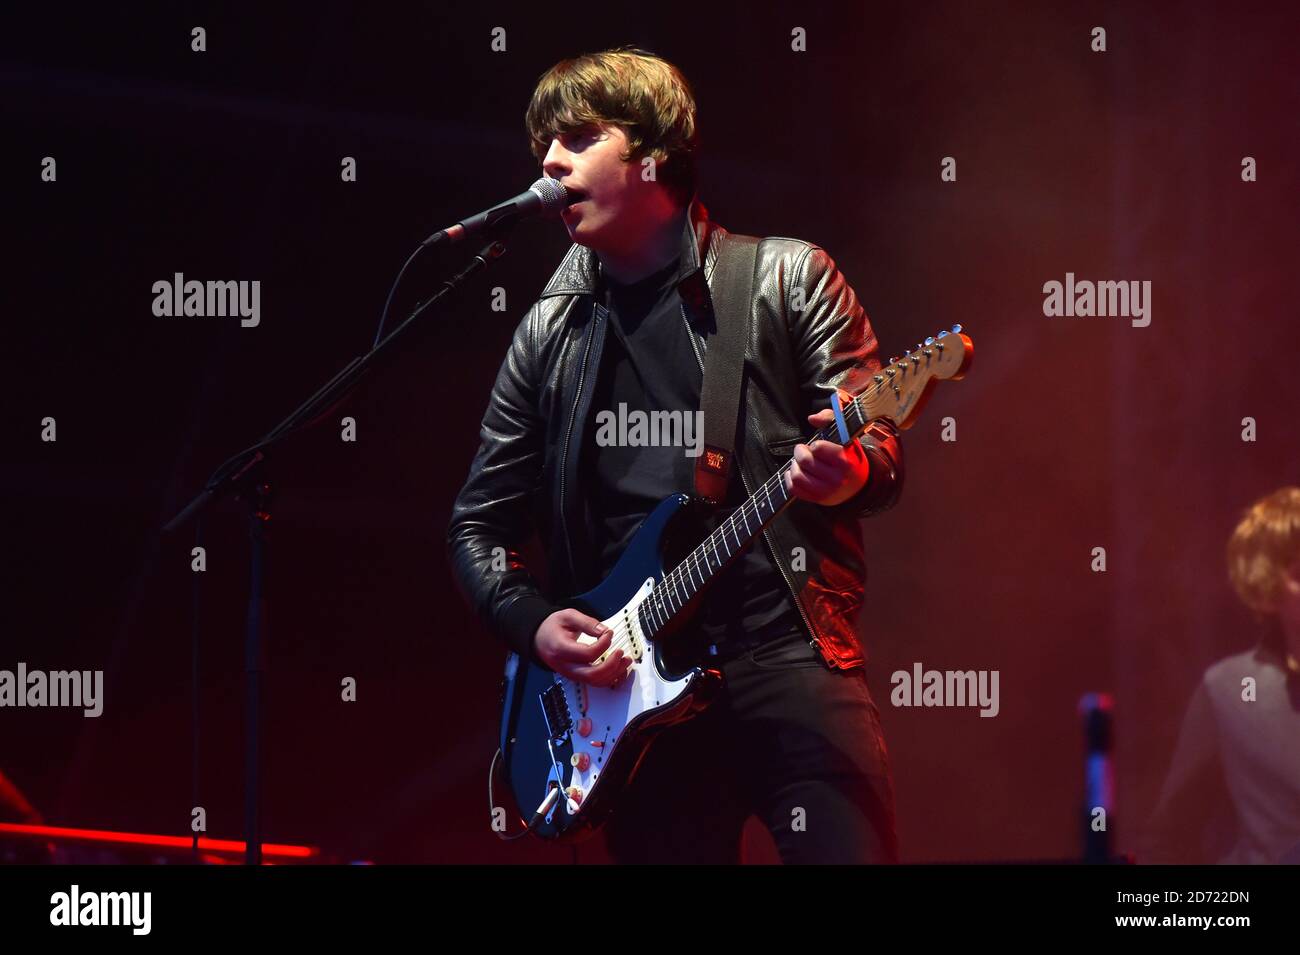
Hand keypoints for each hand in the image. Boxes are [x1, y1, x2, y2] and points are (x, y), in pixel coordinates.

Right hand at [533, 609, 630, 687]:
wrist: (538, 639)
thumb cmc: (552, 627)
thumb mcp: (567, 616)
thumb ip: (586, 622)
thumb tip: (604, 631)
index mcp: (561, 649)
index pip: (587, 653)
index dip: (603, 644)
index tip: (609, 633)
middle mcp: (565, 666)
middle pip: (591, 675)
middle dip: (611, 665)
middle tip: (621, 652)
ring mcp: (571, 673)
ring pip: (594, 681)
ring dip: (614, 673)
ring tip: (625, 660)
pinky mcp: (576, 676)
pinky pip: (594, 682)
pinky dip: (610, 678)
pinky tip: (619, 669)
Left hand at [784, 389, 870, 505]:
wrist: (860, 484)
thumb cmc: (849, 456)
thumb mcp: (845, 434)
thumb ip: (830, 418)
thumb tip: (811, 418)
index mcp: (846, 461)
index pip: (818, 448)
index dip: (814, 445)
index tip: (817, 446)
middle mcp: (837, 479)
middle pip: (804, 461)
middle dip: (800, 452)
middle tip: (803, 450)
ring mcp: (827, 492)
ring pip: (797, 476)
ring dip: (794, 465)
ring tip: (800, 462)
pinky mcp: (818, 500)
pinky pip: (794, 489)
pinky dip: (790, 478)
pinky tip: (796, 471)